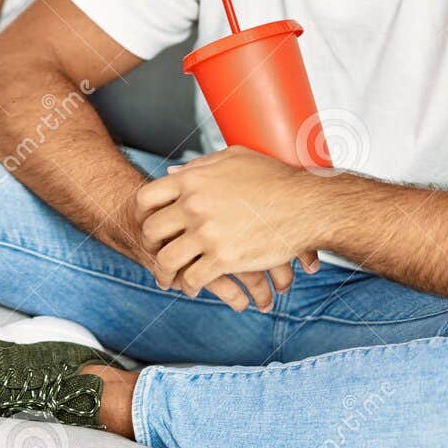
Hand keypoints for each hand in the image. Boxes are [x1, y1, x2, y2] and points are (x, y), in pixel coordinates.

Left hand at [136, 147, 326, 304]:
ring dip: (164, 273)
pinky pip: (193, 278)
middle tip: (154, 254)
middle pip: (152, 231)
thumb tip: (171, 173)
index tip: (144, 224)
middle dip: (149, 246)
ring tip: (167, 278)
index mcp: (192, 180)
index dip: (140, 214)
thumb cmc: (275, 178)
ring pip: (167, 260)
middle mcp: (194, 205)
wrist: (306, 205)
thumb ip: (200, 166)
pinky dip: (189, 286)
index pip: (147, 197)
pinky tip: (192, 288)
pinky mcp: (224, 258)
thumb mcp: (233, 159)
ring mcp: (207, 233)